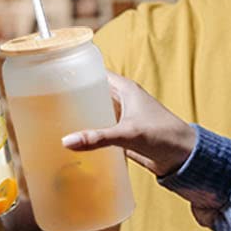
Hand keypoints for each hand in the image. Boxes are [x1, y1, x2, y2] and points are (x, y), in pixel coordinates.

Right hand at [60, 72, 195, 175]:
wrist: (182, 156)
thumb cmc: (163, 135)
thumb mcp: (128, 134)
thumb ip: (97, 138)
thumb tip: (67, 142)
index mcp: (125, 89)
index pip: (95, 73)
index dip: (77, 73)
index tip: (54, 77)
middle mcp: (122, 100)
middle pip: (92, 93)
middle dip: (74, 97)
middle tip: (48, 103)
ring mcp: (121, 117)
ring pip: (95, 112)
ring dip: (81, 117)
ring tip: (54, 121)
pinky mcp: (121, 134)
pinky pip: (100, 130)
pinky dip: (89, 133)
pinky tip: (73, 140)